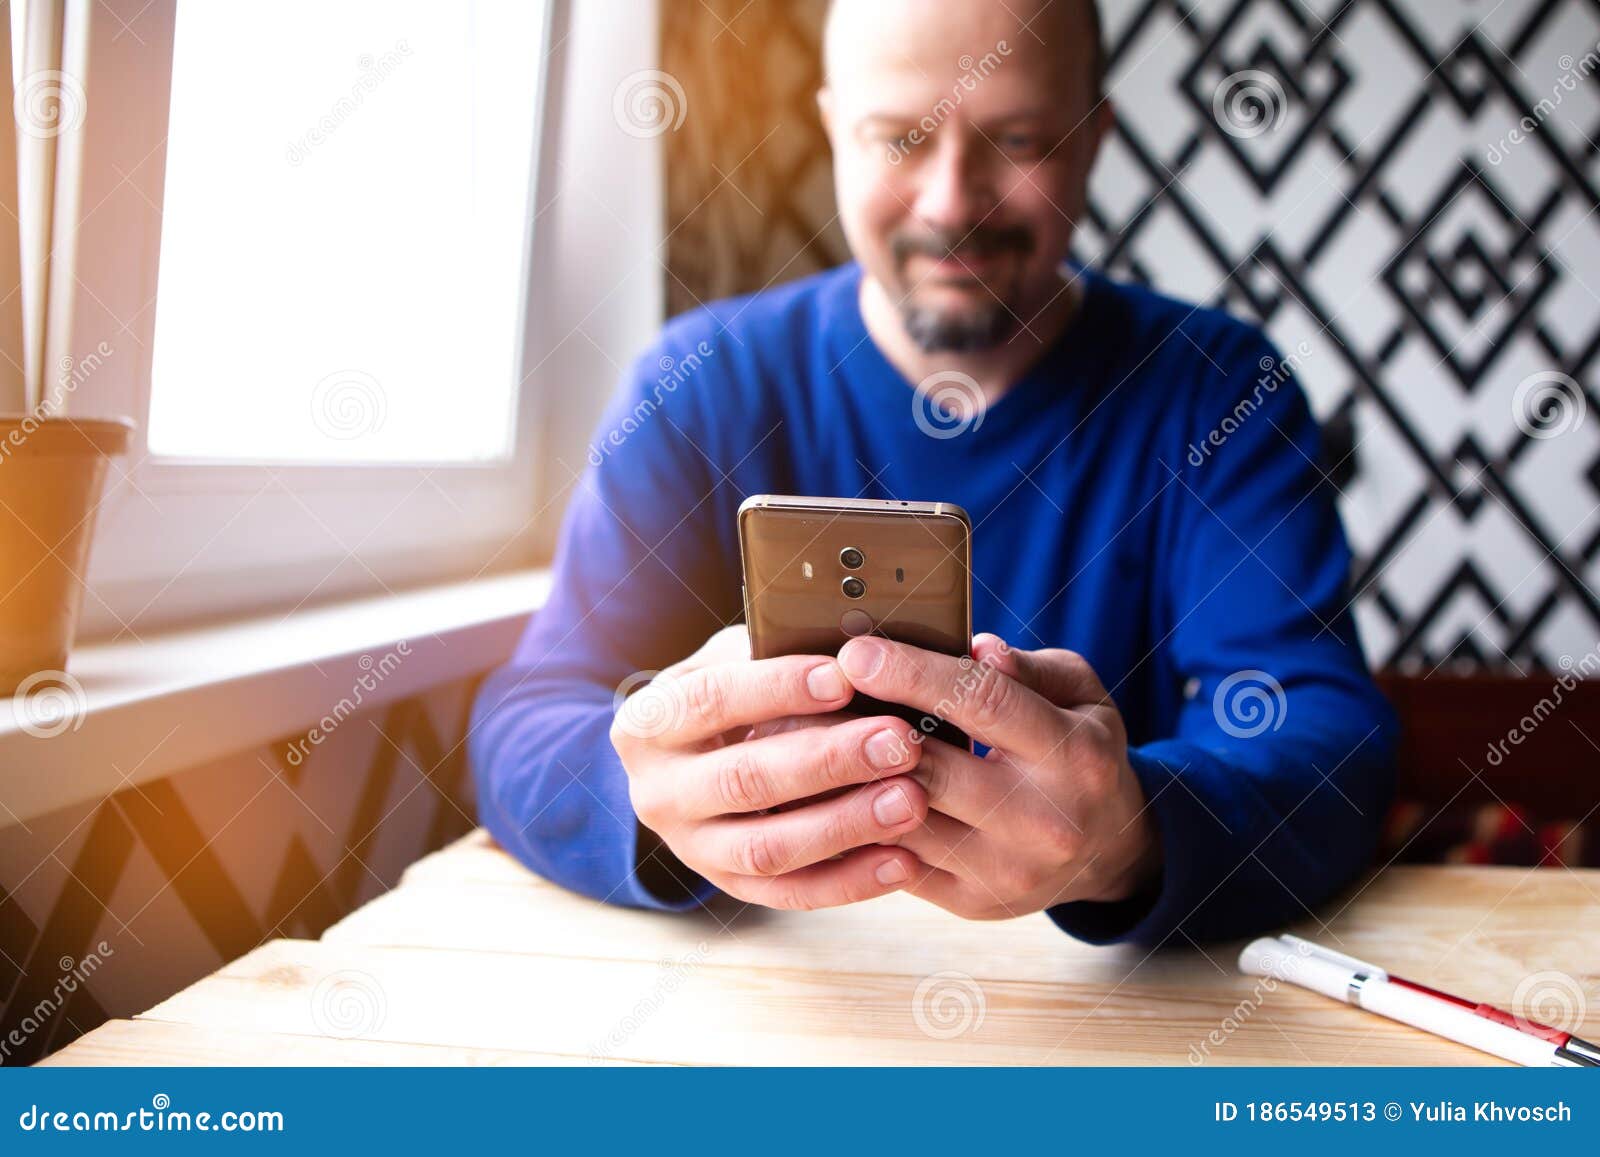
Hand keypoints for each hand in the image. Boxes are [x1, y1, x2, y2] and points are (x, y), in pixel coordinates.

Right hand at [611, 626, 929, 909]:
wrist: (694, 759)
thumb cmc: (735, 692)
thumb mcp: (733, 659)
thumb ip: (775, 651)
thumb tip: (856, 648)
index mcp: (648, 723)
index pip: (712, 701)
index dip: (778, 688)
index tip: (845, 679)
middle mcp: (657, 792)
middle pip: (744, 781)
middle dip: (829, 762)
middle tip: (899, 742)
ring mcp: (691, 849)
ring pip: (768, 849)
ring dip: (846, 825)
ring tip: (911, 800)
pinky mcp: (731, 888)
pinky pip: (793, 894)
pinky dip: (851, 881)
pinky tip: (904, 859)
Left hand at [835, 632, 1160, 920]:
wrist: (1109, 850)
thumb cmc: (1080, 751)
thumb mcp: (1079, 695)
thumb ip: (1028, 667)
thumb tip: (974, 647)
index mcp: (1073, 755)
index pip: (983, 704)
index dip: (913, 674)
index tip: (856, 652)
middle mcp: (1043, 820)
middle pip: (931, 768)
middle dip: (863, 728)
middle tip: (815, 694)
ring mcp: (1005, 870)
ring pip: (902, 821)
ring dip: (848, 780)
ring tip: (807, 739)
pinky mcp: (971, 902)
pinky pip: (893, 863)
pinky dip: (855, 825)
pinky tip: (827, 791)